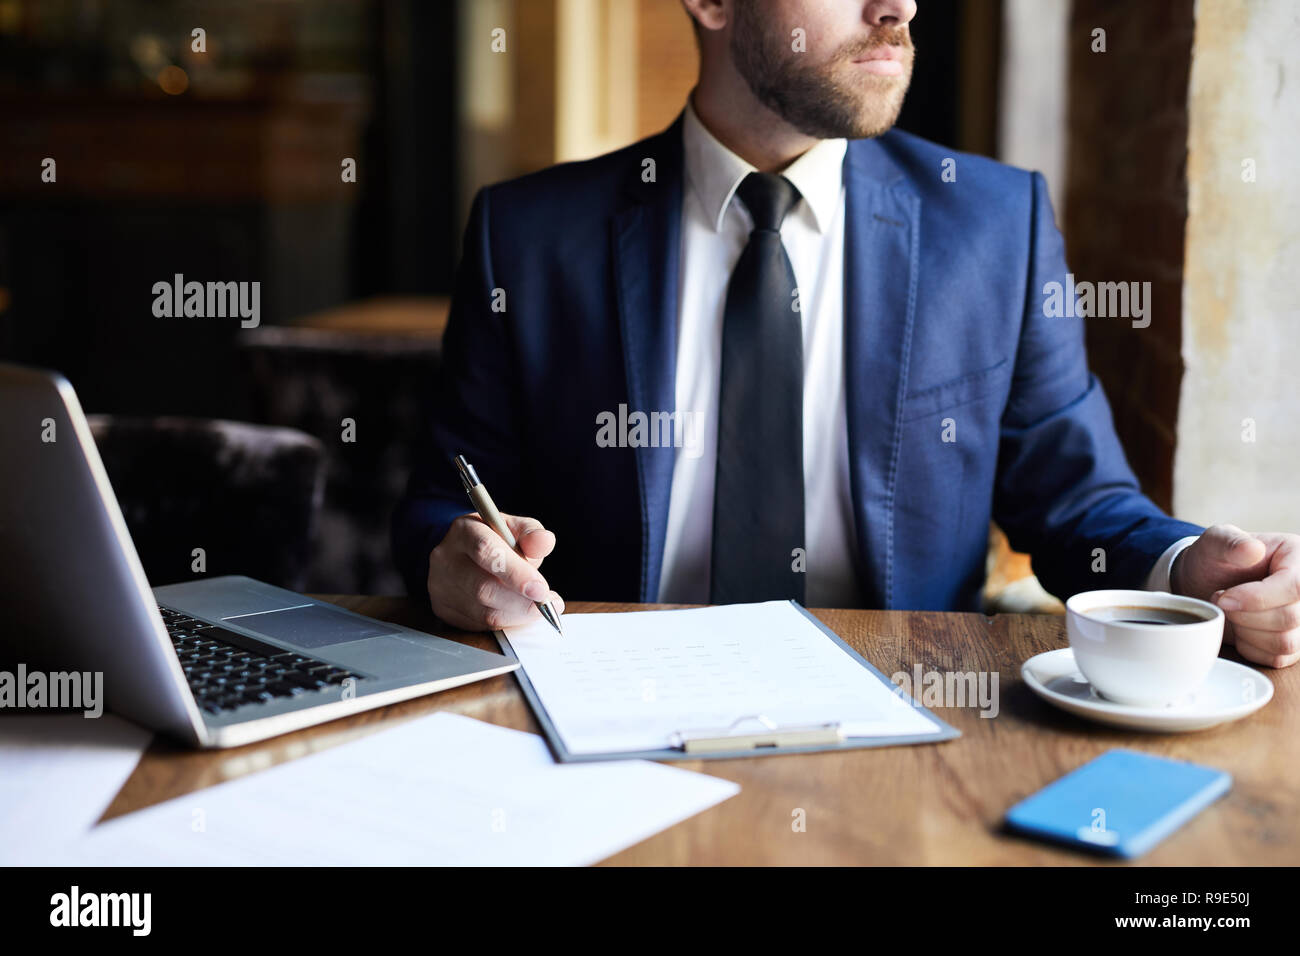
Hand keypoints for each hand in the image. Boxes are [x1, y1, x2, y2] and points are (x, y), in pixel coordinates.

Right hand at [427, 512, 564, 630]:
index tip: (541, 589)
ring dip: (517, 615)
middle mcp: (446, 558)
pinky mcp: (443, 609)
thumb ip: (532, 534)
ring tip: (538, 608)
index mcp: (464, 531)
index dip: (516, 574)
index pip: (486, 551)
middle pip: (483, 588)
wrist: (463, 553)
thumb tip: (545, 541)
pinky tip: (519, 613)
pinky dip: (505, 623)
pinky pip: (479, 625)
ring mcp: (440, 586)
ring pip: (482, 612)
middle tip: (546, 604)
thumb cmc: (494, 540)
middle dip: (521, 602)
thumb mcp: (514, 528)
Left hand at [1171, 524, 1299, 667]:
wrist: (1206, 582)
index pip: (1295, 586)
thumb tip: (1252, 549)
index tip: (1223, 598)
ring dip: (1246, 631)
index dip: (1258, 598)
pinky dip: (1249, 647)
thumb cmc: (1213, 560)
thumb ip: (1229, 542)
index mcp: (1297, 557)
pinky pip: (1276, 658)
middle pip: (1290, 618)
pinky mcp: (1294, 643)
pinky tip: (1238, 628)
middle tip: (1220, 600)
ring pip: (1285, 642)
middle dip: (1244, 615)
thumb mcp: (1214, 542)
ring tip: (1230, 612)